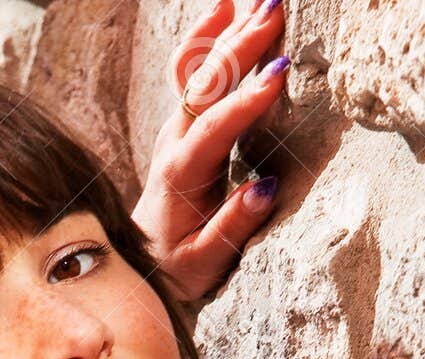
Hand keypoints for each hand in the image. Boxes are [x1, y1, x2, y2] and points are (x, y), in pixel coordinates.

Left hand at [132, 0, 288, 305]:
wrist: (145, 264)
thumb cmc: (180, 267)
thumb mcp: (208, 261)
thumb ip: (234, 225)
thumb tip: (264, 187)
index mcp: (182, 176)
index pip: (214, 129)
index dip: (245, 101)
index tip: (279, 74)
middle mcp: (174, 143)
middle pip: (205, 86)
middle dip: (241, 46)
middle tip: (275, 10)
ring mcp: (175, 128)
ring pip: (199, 71)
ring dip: (229, 33)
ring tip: (261, 0)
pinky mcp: (180, 124)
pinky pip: (190, 72)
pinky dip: (205, 37)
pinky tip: (224, 7)